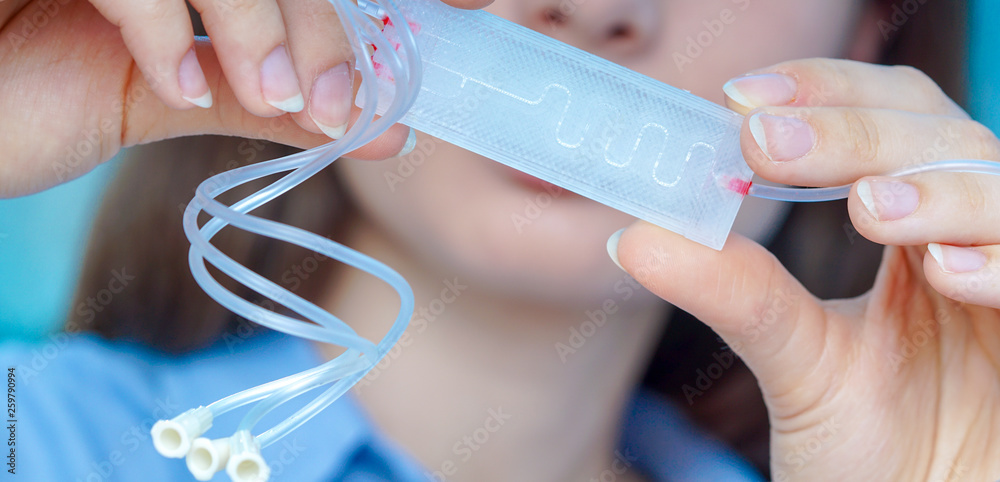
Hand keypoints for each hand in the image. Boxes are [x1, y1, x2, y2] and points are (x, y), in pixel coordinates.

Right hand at [0, 0, 490, 196]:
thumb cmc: (17, 99)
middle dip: (319, 21)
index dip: (344, 11)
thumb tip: (373, 122)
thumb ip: (254, 96)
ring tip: (273, 96)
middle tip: (339, 102)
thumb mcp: (154, 99)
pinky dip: (165, 29)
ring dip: (259, 22)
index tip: (394, 65)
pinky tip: (175, 86)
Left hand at [612, 59, 999, 480]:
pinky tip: (948, 271)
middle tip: (766, 143)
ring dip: (933, 188)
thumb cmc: (871, 452)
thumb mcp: (795, 360)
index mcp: (913, 227)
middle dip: (855, 132)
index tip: (743, 99)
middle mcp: (971, 238)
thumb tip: (633, 236)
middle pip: (938, 139)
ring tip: (864, 208)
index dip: (827, 94)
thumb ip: (736, 294)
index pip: (887, 121)